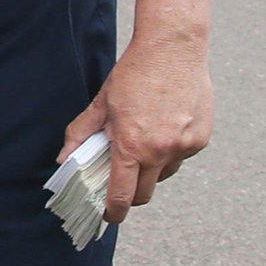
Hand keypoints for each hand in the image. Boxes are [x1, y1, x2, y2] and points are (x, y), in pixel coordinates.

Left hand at [60, 23, 212, 223]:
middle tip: (120, 182)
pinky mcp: (201, 140)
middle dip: (130, 194)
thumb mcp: (101, 103)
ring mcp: (184, 147)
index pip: (121, 195)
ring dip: (151, 169)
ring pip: (164, 174)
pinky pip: (181, 158)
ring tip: (143, 140)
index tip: (108, 216)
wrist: (174, 50)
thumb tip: (64, 160)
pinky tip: (163, 126)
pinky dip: (170, 151)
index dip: (113, 212)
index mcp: (132, 146)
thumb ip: (80, 134)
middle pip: (144, 193)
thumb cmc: (134, 74)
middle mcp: (161, 151)